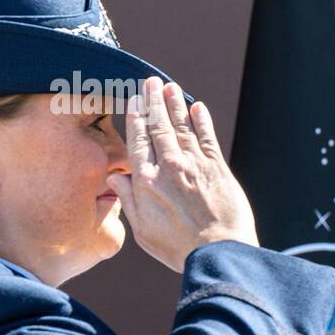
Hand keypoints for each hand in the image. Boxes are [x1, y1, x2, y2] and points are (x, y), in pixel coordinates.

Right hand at [107, 77, 259, 272]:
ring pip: (183, 128)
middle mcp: (169, 168)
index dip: (136, 118)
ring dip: (176, 105)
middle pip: (159, 127)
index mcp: (146, 182)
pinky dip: (202, 121)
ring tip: (170, 87)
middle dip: (154, 102)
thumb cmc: (178, 248)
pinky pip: (208, 138)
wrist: (219, 252)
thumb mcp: (142, 230)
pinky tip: (197, 108)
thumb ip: (128, 200)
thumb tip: (115, 175)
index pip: (138, 141)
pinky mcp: (218, 170)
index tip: (135, 101)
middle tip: (151, 82)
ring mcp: (195, 166)